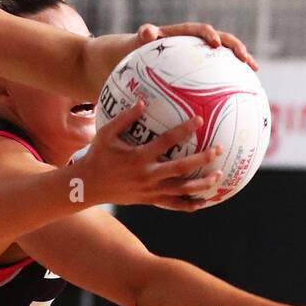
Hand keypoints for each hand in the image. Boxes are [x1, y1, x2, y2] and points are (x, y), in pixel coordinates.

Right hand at [74, 99, 224, 208]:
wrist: (86, 187)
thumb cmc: (96, 157)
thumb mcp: (105, 134)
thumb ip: (124, 118)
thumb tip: (142, 101)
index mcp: (138, 157)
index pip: (166, 142)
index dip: (184, 130)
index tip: (199, 120)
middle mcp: (147, 175)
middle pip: (181, 168)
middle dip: (201, 159)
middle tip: (218, 149)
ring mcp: (149, 191)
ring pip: (181, 189)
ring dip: (201, 184)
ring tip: (219, 176)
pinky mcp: (149, 201)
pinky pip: (172, 204)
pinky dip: (188, 204)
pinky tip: (202, 202)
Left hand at [134, 22, 257, 70]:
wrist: (143, 53)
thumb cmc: (140, 47)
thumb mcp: (140, 39)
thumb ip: (145, 33)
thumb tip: (147, 32)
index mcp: (187, 32)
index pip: (202, 30)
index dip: (210, 35)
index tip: (215, 44)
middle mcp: (200, 39)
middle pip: (223, 39)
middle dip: (235, 47)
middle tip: (244, 58)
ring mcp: (205, 52)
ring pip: (227, 53)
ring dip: (242, 58)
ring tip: (254, 69)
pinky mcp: (206, 64)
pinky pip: (222, 68)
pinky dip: (233, 75)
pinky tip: (243, 89)